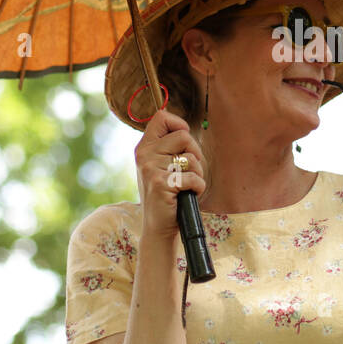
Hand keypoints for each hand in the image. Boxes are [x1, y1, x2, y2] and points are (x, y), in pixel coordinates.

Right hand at [134, 109, 206, 245]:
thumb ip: (168, 147)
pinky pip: (193, 177)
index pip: (161, 117)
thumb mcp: (161, 166)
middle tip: (189, 170)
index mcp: (144, 147)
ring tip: (186, 185)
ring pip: (191, 158)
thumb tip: (184, 128)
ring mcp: (151, 169)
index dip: (179, 124)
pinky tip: (188, 195)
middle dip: (195, 153)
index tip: (183, 143)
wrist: (158, 226)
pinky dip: (198, 187)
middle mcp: (144, 155)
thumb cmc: (167, 195)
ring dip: (197, 173)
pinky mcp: (160, 184)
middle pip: (184, 136)